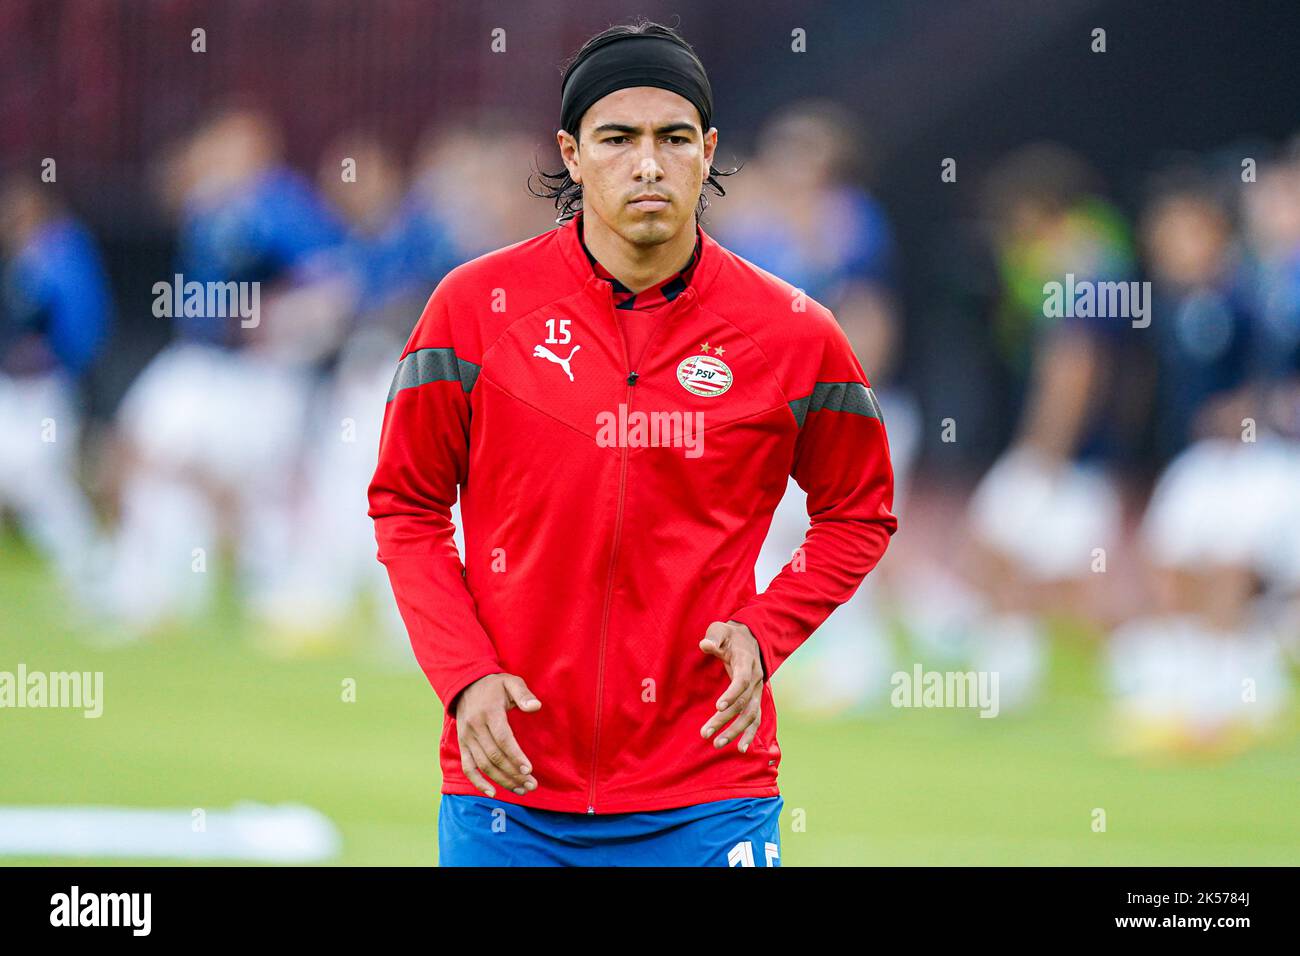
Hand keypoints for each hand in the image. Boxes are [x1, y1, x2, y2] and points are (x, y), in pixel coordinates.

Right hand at [454, 673, 540, 797]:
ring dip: (502, 780)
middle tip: (532, 785)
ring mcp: (467, 738)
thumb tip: (536, 707)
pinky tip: (492, 793)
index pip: (503, 739)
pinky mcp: (463, 745)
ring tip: (521, 790)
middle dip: (514, 773)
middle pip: (495, 756)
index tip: (529, 770)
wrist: (466, 685)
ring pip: (483, 765)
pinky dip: (478, 782)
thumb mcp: (510, 682)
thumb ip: (523, 694)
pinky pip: (468, 767)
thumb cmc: (494, 685)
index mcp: (489, 712)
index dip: (515, 756)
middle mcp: (475, 727)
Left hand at [698, 620, 764, 752]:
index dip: (732, 694)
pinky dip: (750, 735)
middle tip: (705, 732)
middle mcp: (756, 680)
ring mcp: (758, 691)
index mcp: (747, 663)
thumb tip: (704, 644)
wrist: (751, 639)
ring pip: (750, 715)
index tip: (718, 706)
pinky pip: (756, 720)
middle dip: (724, 719)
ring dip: (735, 731)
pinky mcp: (756, 699)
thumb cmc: (730, 636)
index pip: (743, 681)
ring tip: (717, 743)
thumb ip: (714, 637)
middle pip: (743, 703)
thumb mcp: (721, 630)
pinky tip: (741, 749)